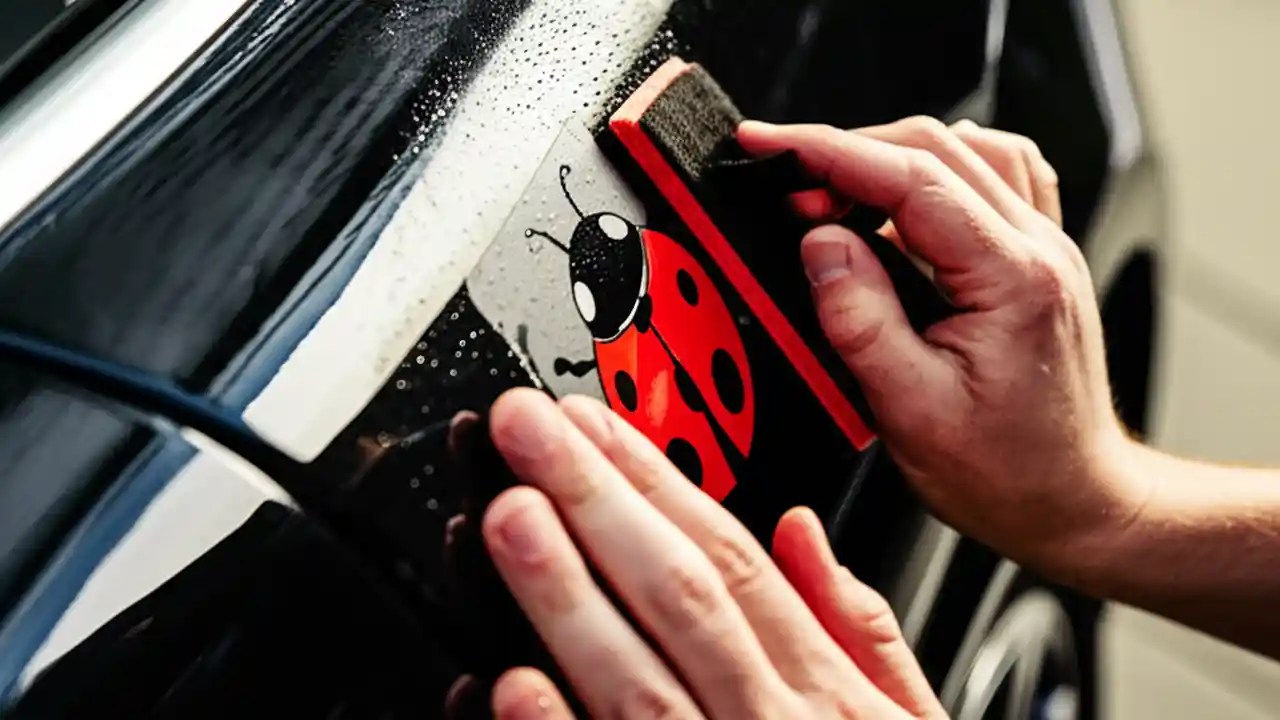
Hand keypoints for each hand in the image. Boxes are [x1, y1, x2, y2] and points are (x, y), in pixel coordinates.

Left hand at [477, 388, 944, 719]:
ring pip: (640, 684)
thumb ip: (863, 630)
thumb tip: (802, 531)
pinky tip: (511, 687)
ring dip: (569, 598)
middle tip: (526, 429)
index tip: (593, 422)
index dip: (656, 482)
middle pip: (679, 595)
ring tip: (509, 517)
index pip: (732, 560)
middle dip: (598, 501)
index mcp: (827, 693)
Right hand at [737, 117, 1145, 577]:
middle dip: (845, 155)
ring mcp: (1042, 249)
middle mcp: (1038, 249)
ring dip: (886, 161)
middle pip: (935, 148)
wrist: (1074, 503)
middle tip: (785, 188)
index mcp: (1011, 278)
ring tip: (833, 197)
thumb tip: (819, 245)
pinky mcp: (1032, 260)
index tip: (773, 147)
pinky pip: (990, 178)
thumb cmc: (1008, 474)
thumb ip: (859, 319)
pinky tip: (901, 201)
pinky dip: (933, 173)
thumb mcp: (912, 410)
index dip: (829, 152)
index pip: (911, 178)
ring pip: (962, 153)